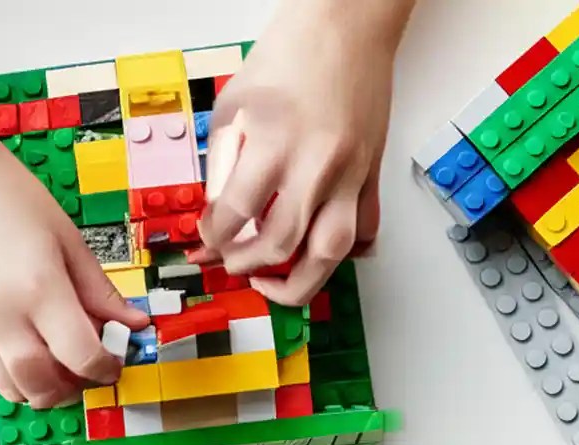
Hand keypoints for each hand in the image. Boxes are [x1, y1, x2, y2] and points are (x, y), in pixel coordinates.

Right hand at [0, 134, 148, 408]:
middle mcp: (0, 314)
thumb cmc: (4, 193)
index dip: (106, 368)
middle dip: (73, 389)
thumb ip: (99, 290)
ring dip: (40, 388)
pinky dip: (9, 376)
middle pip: (43, 387)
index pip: (82, 357)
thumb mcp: (66, 237)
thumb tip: (133, 324)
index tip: (113, 361)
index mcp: (39, 288)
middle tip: (87, 371)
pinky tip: (25, 352)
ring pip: (10, 389)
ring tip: (56, 364)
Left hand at [198, 0, 411, 304]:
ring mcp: (350, 174)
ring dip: (298, 281)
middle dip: (245, 264)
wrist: (347, 27)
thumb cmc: (291, 55)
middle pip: (279, 244)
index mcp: (274, 142)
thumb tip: (216, 212)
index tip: (206, 238)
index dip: (214, 235)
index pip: (236, 213)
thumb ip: (224, 164)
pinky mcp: (371, 176)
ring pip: (329, 253)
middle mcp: (317, 164)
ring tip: (273, 283)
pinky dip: (345, 253)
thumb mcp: (234, 107)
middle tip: (231, 263)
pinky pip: (365, 232)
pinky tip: (319, 255)